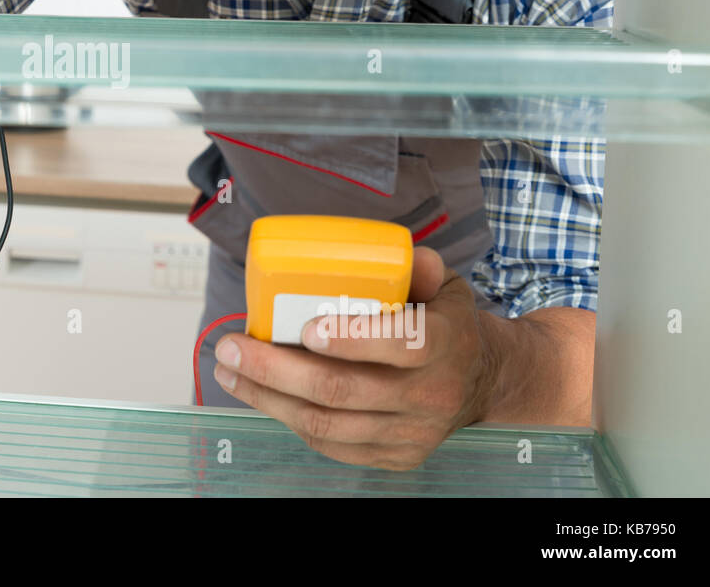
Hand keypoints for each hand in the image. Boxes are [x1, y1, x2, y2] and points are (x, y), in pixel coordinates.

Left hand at [212, 246, 501, 470]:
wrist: (480, 381)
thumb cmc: (445, 324)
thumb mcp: (444, 286)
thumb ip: (416, 267)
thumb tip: (390, 254)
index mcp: (446, 344)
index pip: (402, 344)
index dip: (352, 339)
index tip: (305, 329)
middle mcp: (431, 395)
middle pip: (343, 389)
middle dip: (276, 369)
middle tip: (232, 346)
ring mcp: (412, 433)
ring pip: (327, 423)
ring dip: (268, 397)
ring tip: (229, 370)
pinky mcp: (394, 457)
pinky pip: (331, 444)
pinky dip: (288, 419)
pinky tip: (259, 394)